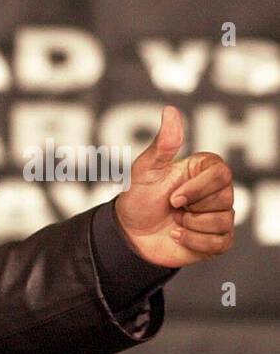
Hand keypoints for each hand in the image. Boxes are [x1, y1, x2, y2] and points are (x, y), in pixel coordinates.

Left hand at [114, 105, 234, 267]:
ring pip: (221, 221)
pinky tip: (178, 236)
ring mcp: (219, 216)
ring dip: (190, 225)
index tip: (173, 196)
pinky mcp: (217, 240)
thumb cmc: (138, 198)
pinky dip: (193, 241)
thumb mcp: (145, 170)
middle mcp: (217, 192)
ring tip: (175, 221)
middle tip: (172, 208)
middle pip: (224, 198)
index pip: (222, 174)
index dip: (197, 189)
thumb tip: (170, 110)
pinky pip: (218, 242)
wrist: (128, 234)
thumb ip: (163, 143)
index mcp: (205, 171)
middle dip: (191, 208)